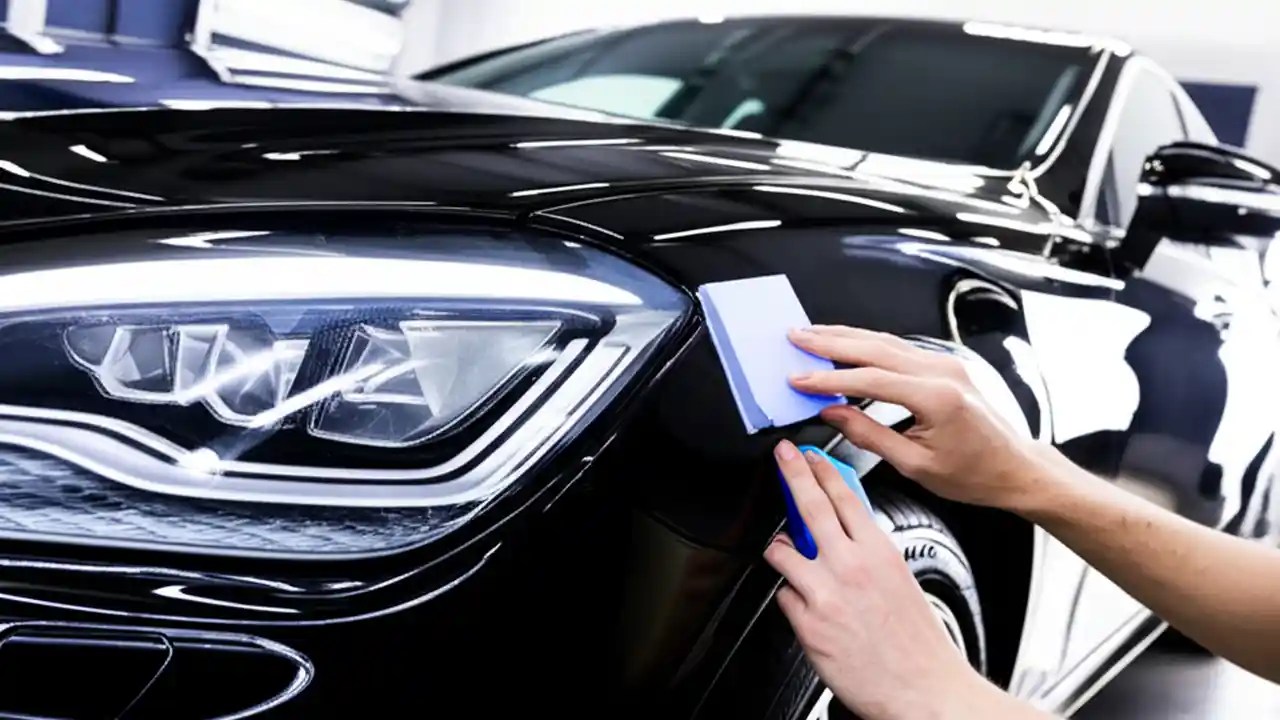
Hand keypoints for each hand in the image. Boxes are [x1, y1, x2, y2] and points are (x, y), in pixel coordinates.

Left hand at [764, 441, 999, 718]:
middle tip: (780, 458)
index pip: (844, 496)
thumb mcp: (900, 579)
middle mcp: (850, 566)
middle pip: (809, 506)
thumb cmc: (918, 642)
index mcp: (879, 551)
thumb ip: (868, 551)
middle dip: (791, 474)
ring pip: (782, 550)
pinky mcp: (807, 623)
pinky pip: (783, 596)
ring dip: (781, 549)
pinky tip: (808, 606)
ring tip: (789, 554)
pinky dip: (791, 597)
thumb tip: (842, 528)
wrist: (924, 690)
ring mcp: (824, 593)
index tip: (805, 454)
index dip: (820, 469)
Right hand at [787, 326, 1051, 513]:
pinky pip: (899, 347)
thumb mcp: (915, 464)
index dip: (828, 378)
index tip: (799, 378)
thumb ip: (869, 435)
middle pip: (874, 348)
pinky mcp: (943, 366)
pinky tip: (847, 343)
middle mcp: (940, 372)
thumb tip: (832, 413)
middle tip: (796, 337)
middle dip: (830, 342)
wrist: (1014, 468)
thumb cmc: (974, 473)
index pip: (869, 380)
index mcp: (936, 397)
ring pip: (885, 341)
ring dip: (846, 337)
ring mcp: (944, 364)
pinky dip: (868, 344)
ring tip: (813, 335)